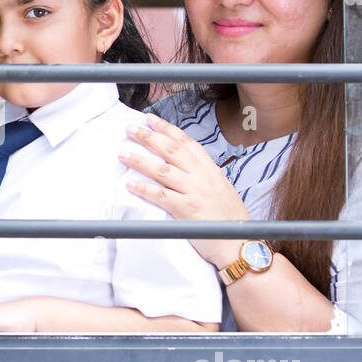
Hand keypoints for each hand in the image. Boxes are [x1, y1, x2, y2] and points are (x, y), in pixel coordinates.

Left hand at [120, 113, 251, 267]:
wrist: (239, 242)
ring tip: (123, 154)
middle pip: (171, 150)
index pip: (186, 142)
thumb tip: (186, 166)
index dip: (167, 129)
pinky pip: (161, 196)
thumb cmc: (229, 219)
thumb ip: (204, 175)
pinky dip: (144, 189)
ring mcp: (195, 192)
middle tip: (130, 129)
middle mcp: (202, 176)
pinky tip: (130, 184)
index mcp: (210, 169)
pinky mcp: (187, 210)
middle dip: (149, 137)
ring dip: (140, 160)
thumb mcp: (221, 188)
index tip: (151, 119)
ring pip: (162, 170)